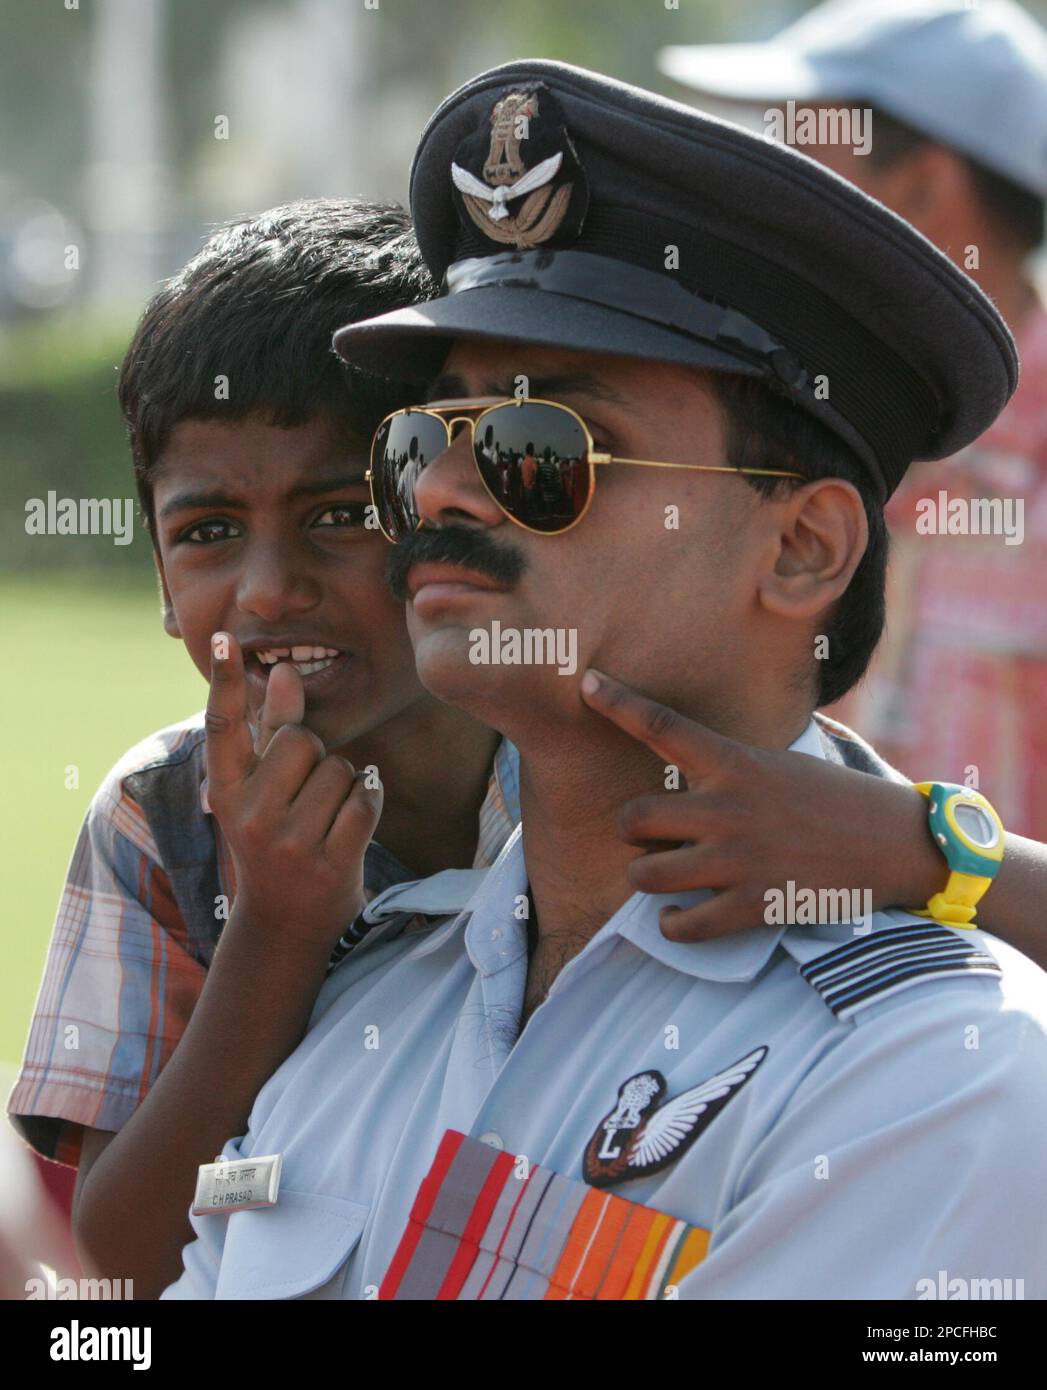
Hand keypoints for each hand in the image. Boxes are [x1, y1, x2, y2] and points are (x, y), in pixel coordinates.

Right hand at [204, 632, 381, 950]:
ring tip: (325, 817)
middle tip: (307, 794)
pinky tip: (353, 822)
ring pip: (340, 770)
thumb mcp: (263, 790)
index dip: (225, 681)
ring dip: (345, 785)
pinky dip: (369, 801)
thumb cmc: (277, 838)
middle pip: (302, 741)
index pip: (224, 726)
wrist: (287, 921)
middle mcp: (249, 815)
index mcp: (225, 791)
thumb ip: (273, 731)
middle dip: (318, 756)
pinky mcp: (328, 862)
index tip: (226, 637)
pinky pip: (365, 800)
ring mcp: (287, 842)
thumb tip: (284, 670)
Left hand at [580, 667, 933, 940]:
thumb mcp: (778, 765)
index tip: (587, 683)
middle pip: (633, 819)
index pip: (664, 727)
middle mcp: (728, 808)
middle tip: (649, 838)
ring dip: (646, 880)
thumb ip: (728, 770)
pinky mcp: (756, 904)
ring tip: (663, 879)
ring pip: (646, 876)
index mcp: (735, 764)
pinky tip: (681, 918)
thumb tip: (682, 777)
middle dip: (631, 832)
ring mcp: (739, 858)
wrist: (895, 842)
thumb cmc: (832, 800)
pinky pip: (685, 926)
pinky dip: (674, 926)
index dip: (619, 704)